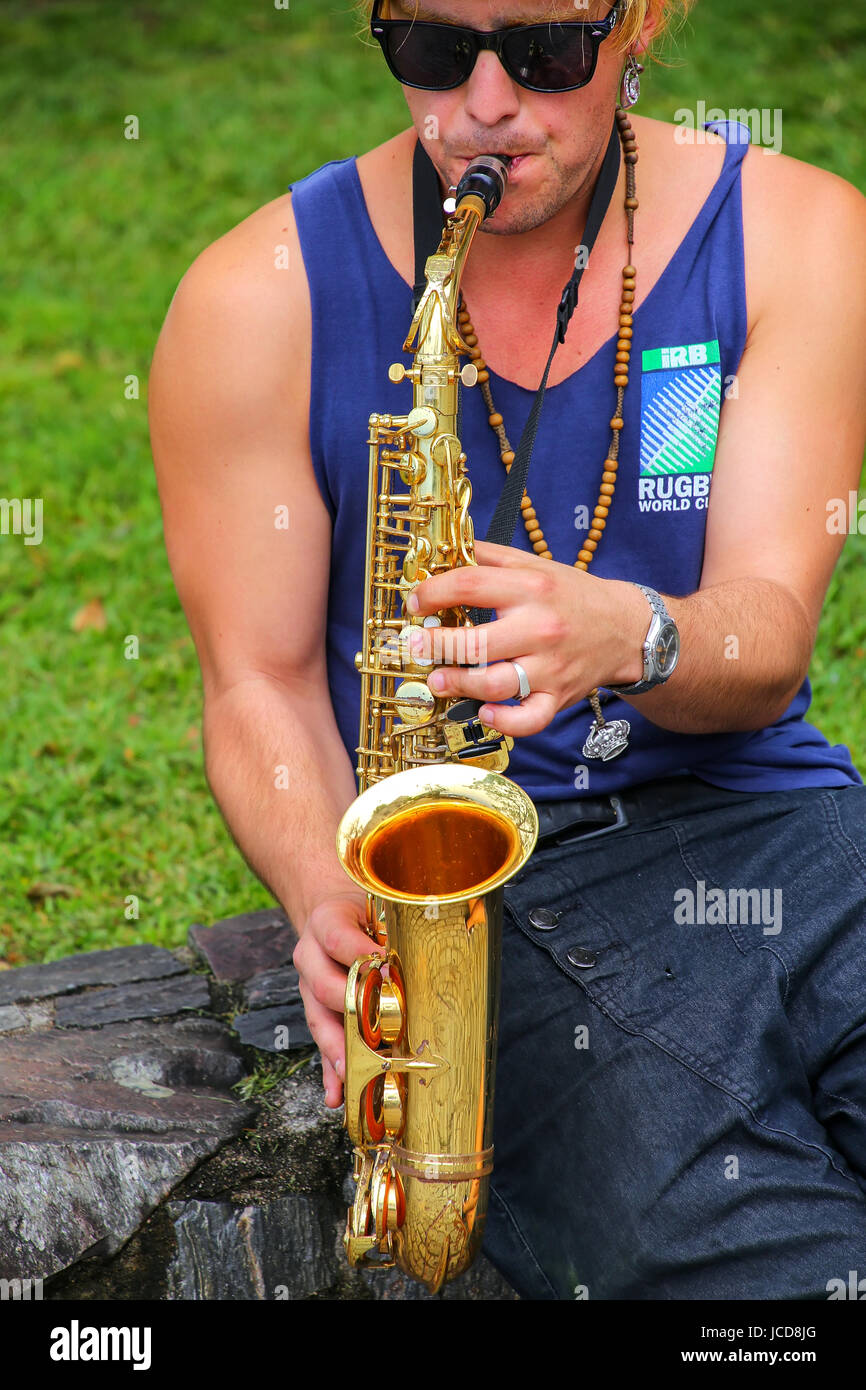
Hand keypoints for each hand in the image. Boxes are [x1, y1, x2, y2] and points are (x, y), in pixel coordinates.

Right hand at [293, 891, 379, 1108]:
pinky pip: (319, 1041)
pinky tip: (336, 1094)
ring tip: (354, 1071)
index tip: (390, 971)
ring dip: (338, 1047)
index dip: (363, 956)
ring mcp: (307, 985)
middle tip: (381, 1025)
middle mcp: (309, 956)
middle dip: (353, 1009)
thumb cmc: (361, 914)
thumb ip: (387, 932)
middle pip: (325, 986)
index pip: (339, 940)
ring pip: (319, 1019)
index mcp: (325, 923)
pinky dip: (328, 1070)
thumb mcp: (373, 908)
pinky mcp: (312, 1010)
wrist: (329, 914)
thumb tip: (412, 961)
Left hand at [405, 540, 646, 735]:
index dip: (432, 593)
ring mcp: (549, 666)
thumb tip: (443, 550)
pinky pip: (530, 719)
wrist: (625, 627)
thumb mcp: (534, 565)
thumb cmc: (571, 595)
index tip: (415, 603)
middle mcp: (539, 627)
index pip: (469, 585)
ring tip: (438, 681)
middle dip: (435, 646)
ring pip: (495, 684)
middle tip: (415, 647)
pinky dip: (504, 721)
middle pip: (475, 642)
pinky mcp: (558, 696)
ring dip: (458, 685)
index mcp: (530, 588)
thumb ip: (489, 557)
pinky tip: (484, 712)